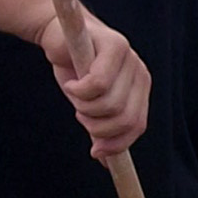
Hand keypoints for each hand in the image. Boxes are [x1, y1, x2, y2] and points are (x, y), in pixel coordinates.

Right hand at [41, 12, 149, 158]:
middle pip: (124, 118)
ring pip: (110, 103)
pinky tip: (71, 83)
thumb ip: (101, 128)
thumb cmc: (74, 69)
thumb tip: (107, 163)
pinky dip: (79, 91)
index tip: (96, 150)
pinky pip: (99, 83)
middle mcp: (139, 72)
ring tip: (75, 94)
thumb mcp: (90, 105)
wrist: (58, 34)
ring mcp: (130, 58)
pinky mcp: (114, 44)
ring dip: (85, 107)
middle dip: (97, 126)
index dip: (116, 144)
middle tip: (80, 113)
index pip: (137, 125)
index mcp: (139, 89)